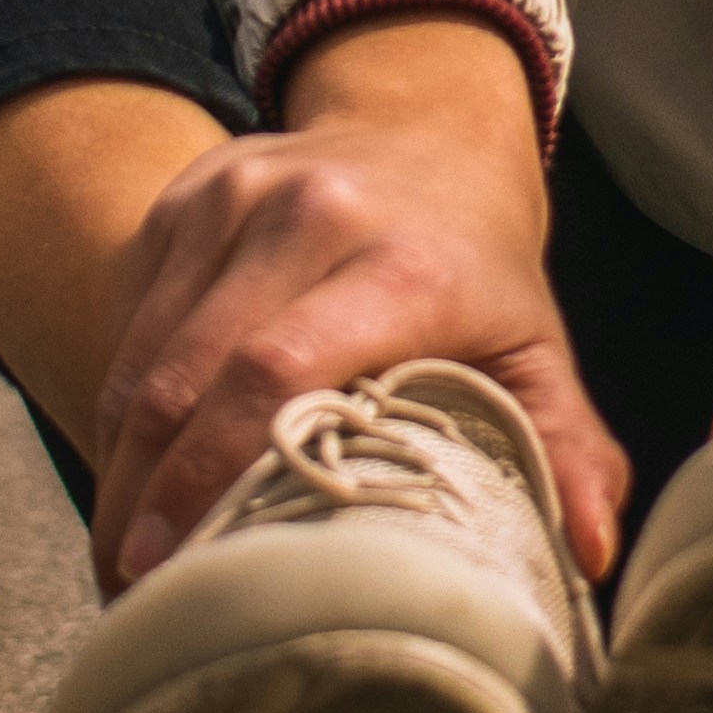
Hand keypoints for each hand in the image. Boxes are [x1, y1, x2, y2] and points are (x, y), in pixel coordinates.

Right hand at [84, 12, 627, 599]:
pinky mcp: (187, 192)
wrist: (429, 129)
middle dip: (146, 491)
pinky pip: (130, 311)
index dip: (212, 472)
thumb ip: (568, 448)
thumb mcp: (536, 350)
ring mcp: (235, 192)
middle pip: (191, 372)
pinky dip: (122, 395)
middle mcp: (311, 213)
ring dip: (122, 455)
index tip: (175, 565)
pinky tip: (133, 464)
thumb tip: (591, 556)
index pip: (277, 371)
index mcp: (401, 263)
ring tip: (121, 546)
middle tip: (129, 583)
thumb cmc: (479, 269)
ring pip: (145, 347)